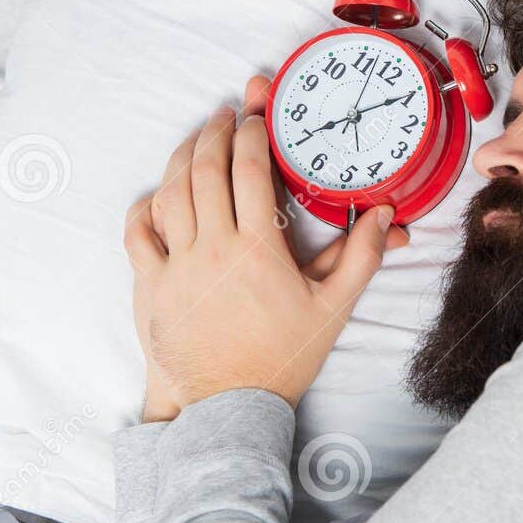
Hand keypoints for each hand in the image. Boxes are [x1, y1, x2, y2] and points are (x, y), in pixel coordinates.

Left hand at [123, 76, 407, 415]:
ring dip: (181, 158)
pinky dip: (146, 205)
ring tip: (196, 140)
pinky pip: (138, 233)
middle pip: (205, 170)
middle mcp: (212, 250)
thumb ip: (361, 258)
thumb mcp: (332, 309)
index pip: (249, 170)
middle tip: (225, 115)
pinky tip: (159, 193)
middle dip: (215, 133)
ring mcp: (176, 267)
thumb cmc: (282, 358)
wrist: (230, 407)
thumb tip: (385, 216)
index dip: (252, 134)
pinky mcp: (150, 286)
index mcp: (258, 250)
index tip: (257, 117)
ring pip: (170, 193)